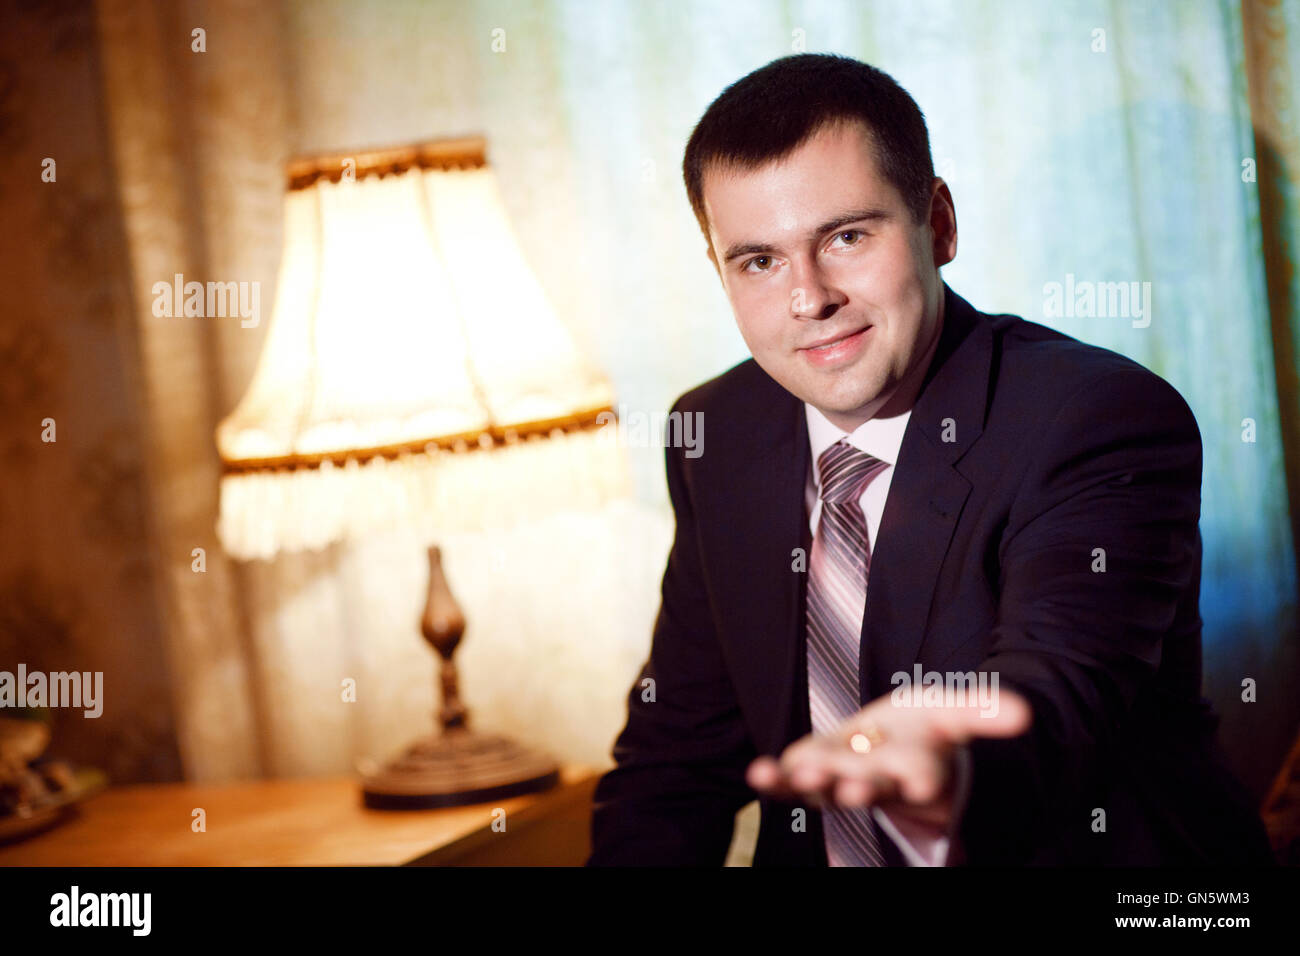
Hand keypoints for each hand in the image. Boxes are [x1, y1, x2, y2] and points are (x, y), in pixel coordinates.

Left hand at [745, 687, 1031, 830]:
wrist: (890, 742)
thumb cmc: (925, 732)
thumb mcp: (954, 715)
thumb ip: (983, 713)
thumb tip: (1024, 713)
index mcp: (918, 767)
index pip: (923, 774)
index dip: (921, 776)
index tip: (922, 781)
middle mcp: (880, 780)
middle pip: (873, 786)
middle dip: (863, 786)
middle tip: (854, 788)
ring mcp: (843, 780)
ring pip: (828, 787)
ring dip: (814, 782)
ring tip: (799, 776)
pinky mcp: (812, 773)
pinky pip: (791, 781)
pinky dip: (774, 780)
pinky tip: (757, 773)